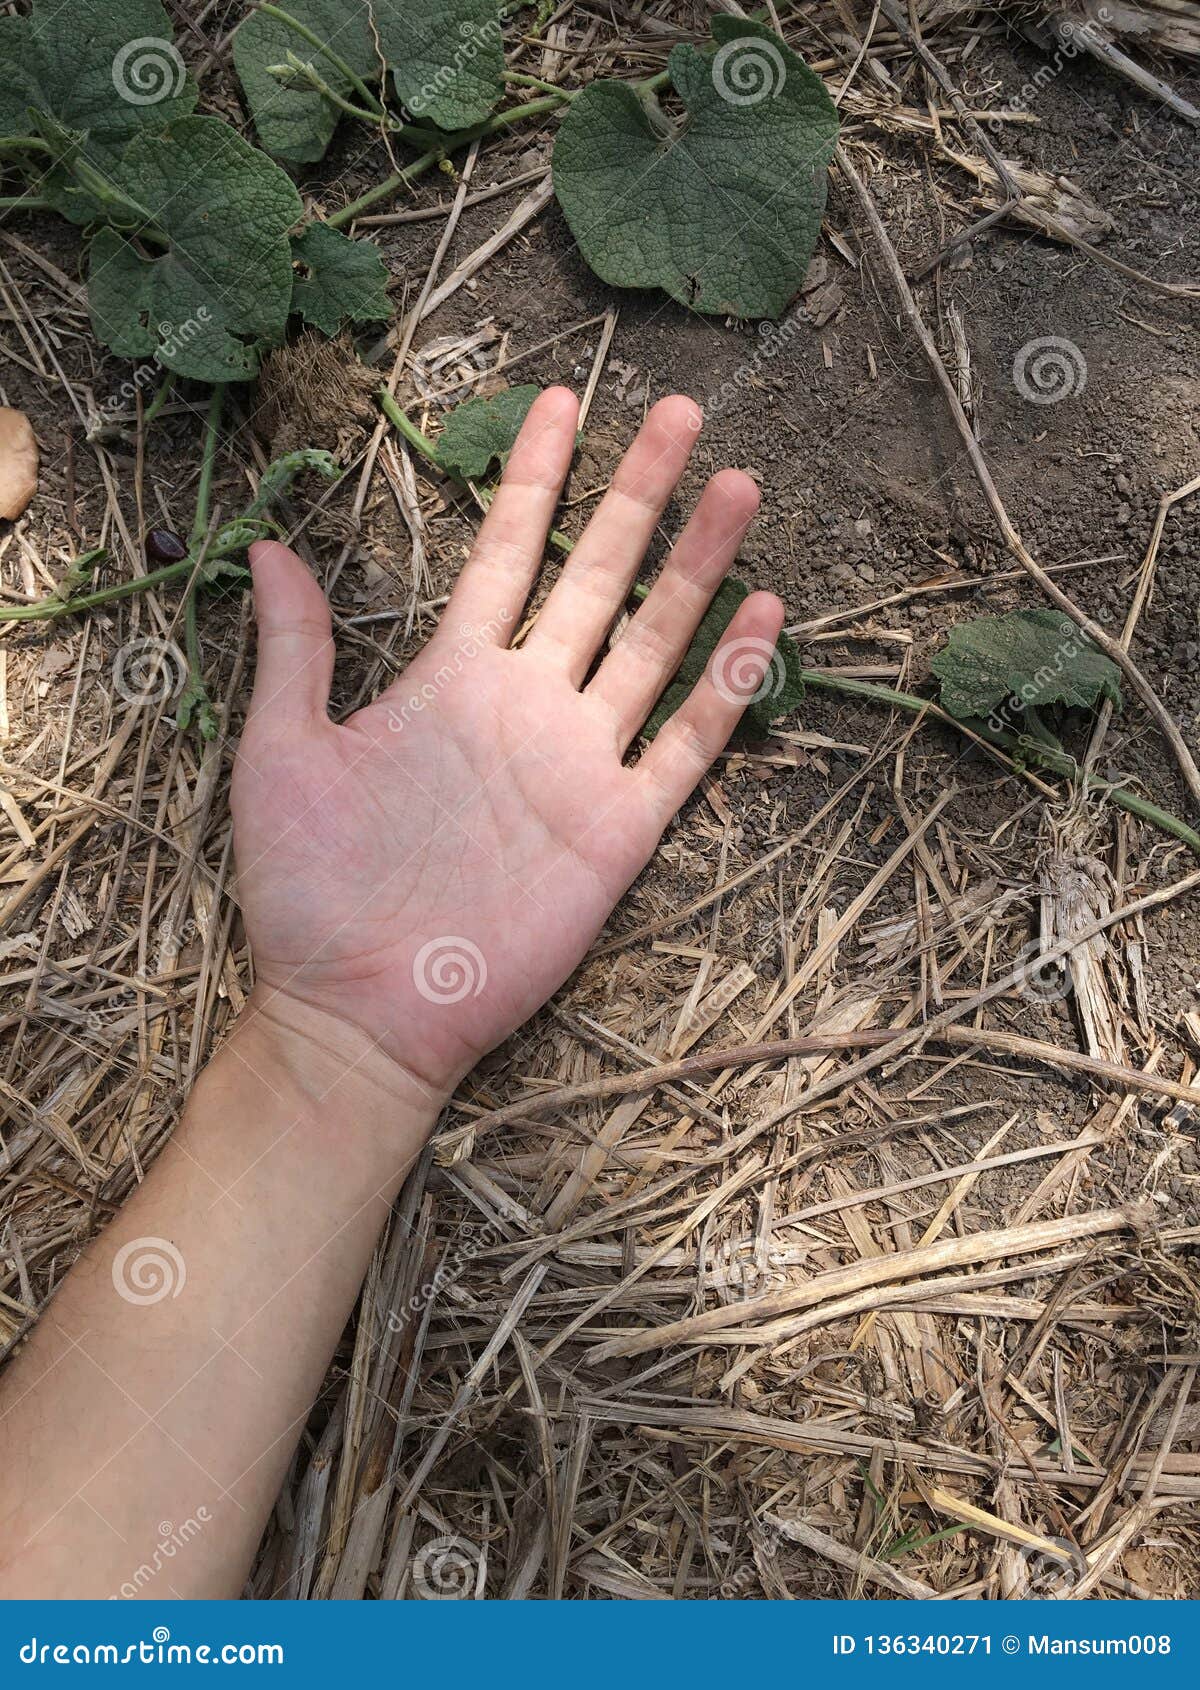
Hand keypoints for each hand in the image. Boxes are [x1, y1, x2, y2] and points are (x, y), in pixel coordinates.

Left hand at [231, 388, 782, 1098]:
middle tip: (678, 410)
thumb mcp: (279, 752)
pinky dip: (727, 687)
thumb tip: (267, 547)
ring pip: (654, 643)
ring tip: (737, 486)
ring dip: (697, 567)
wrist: (360, 1007)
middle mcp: (527, 705)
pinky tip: (764, 620)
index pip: (504, 553)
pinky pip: (686, 747)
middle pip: (596, 577)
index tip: (559, 400)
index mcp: (452, 677)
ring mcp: (578, 763)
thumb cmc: (308, 889)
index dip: (531, 478)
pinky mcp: (618, 830)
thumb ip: (293, 650)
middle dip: (635, 493)